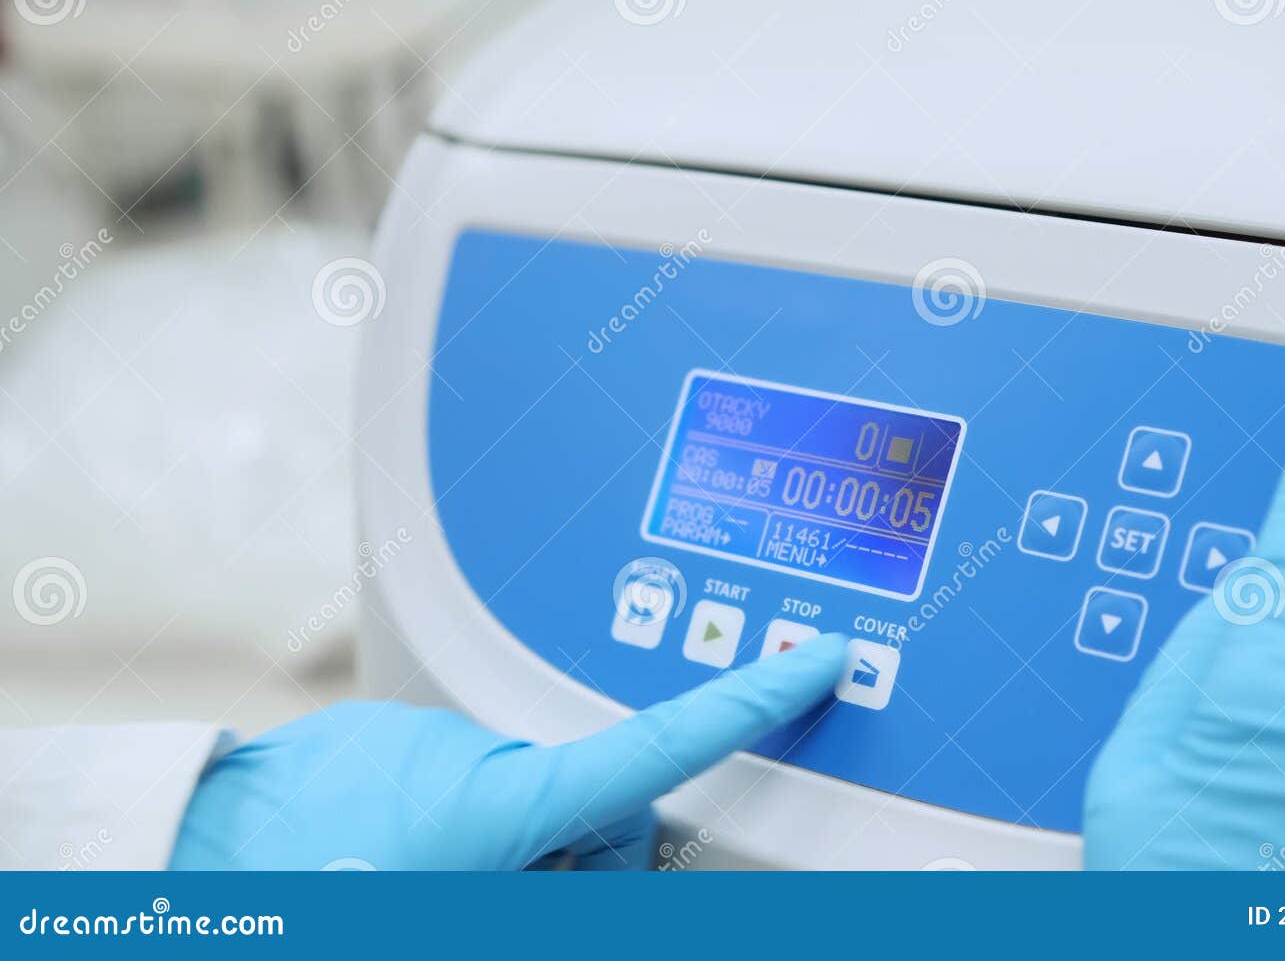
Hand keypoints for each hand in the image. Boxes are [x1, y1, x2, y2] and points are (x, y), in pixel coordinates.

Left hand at [170, 633, 846, 868]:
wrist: (185, 866)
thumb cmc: (315, 902)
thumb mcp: (465, 912)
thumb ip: (558, 889)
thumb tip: (609, 874)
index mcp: (510, 800)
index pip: (660, 744)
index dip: (749, 700)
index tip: (813, 658)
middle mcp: (477, 752)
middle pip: (597, 799)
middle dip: (589, 855)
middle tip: (530, 903)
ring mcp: (426, 738)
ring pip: (525, 793)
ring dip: (515, 844)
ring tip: (440, 884)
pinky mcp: (381, 733)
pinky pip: (460, 777)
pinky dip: (459, 820)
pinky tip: (402, 858)